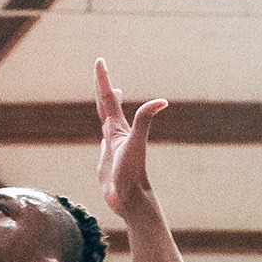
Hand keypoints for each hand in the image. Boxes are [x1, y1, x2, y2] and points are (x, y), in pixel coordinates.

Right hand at [94, 58, 167, 218]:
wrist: (131, 199)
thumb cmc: (132, 174)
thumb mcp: (135, 143)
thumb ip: (145, 120)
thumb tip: (163, 101)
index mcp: (118, 128)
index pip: (109, 98)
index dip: (103, 80)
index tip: (99, 61)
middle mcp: (115, 134)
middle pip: (107, 105)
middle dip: (103, 87)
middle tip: (100, 70)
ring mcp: (111, 147)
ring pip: (106, 120)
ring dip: (105, 107)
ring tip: (106, 96)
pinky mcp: (107, 160)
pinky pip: (103, 140)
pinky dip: (103, 130)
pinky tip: (105, 133)